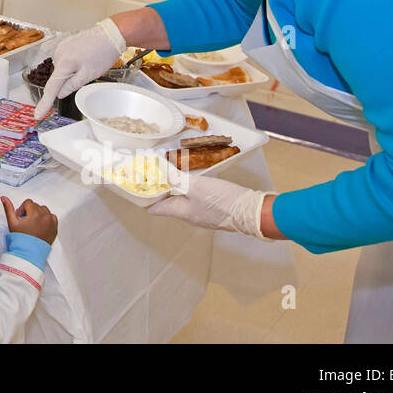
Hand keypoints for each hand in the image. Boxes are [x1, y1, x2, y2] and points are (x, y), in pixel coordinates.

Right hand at [2, 196, 58, 243]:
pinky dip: (46, 219)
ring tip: (32, 224)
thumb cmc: (20, 240)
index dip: (22, 209)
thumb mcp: (12, 223)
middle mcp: (45, 217)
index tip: (20, 217)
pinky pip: (52, 217)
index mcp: (35, 214)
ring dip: (38, 214)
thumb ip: (8, 208)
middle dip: (29, 211)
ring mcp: (51, 222)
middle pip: (36, 206)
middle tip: (25, 222)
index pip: (28, 202)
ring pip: (44, 210)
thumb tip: (4, 198)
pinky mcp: (55, 228)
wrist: (29, 253)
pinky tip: (40, 226)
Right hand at [32, 18, 126, 119]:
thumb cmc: (103, 53)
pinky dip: (72, 64)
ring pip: (62, 68)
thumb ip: (72, 86)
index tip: (38, 115)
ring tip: (89, 63)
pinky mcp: (66, 43)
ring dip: (71, 72)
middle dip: (68, 81)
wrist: (111, 33)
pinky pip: (65, 59)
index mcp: (64, 63)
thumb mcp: (89, 75)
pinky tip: (85, 59)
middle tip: (88, 74)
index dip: (44, 104)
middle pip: (58, 77)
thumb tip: (60, 94)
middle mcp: (58, 54)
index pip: (51, 88)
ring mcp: (61, 47)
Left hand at [147, 174, 270, 237]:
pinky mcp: (216, 212)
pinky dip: (193, 192)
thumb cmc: (222, 200)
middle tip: (158, 176)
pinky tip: (196, 182)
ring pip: (184, 203)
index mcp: (182, 212)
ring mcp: (204, 216)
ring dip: (178, 191)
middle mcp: (191, 217)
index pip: (156, 209)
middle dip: (163, 192)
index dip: (146, 199)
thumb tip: (162, 175)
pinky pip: (198, 202)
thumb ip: (178, 180)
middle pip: (169, 205)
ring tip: (175, 176)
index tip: (140, 187)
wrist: (252, 211)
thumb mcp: (196, 186)